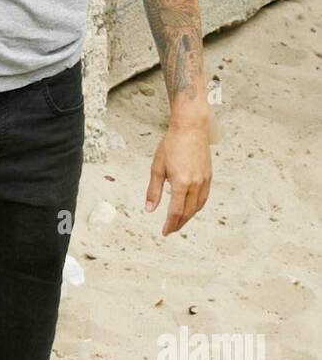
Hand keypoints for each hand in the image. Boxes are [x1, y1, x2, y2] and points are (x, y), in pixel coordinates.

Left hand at [145, 119, 211, 235]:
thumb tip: (149, 209)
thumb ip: (154, 190)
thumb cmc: (172, 145)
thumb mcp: (157, 167)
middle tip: (169, 230)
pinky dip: (196, 207)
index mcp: (181, 183)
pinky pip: (204, 198)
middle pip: (187, 212)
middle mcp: (195, 184)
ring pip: (197, 207)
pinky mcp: (209, 176)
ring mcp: (204, 181)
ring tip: (178, 222)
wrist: (191, 128)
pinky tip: (190, 208)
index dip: (170, 224)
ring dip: (188, 217)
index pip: (176, 211)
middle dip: (178, 224)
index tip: (164, 232)